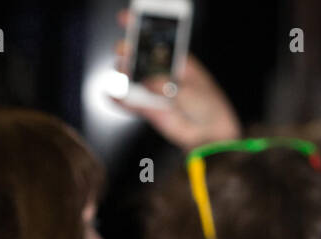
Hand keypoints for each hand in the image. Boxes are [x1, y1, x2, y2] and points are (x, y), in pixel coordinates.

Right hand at [112, 11, 240, 150]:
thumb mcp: (190, 91)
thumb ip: (166, 85)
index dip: (141, 29)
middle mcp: (164, 75)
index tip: (126, 19)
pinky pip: (131, 104)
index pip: (157, 42)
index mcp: (178, 62)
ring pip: (134, 79)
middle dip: (131, 51)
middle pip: (142, 58)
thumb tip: (147, 81)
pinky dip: (120, 101)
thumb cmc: (209, 108)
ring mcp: (155, 92)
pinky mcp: (149, 110)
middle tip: (124, 49)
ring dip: (125, 73)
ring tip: (121, 70)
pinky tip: (110, 95)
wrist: (209, 136)